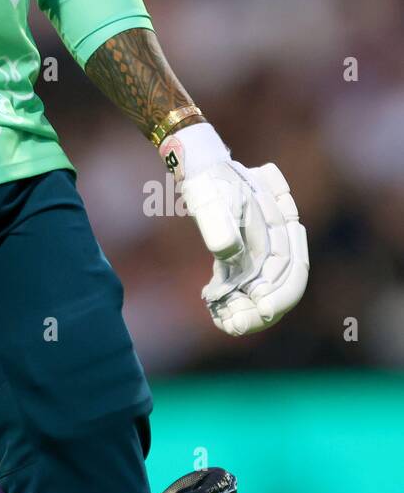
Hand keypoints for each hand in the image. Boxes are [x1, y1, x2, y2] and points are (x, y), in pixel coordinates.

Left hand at [160, 123, 308, 335]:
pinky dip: (231, 299)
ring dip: (246, 310)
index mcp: (281, 227)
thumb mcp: (212, 194)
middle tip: (234, 325)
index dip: (282, 294)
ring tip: (222, 320)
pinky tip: (212, 305)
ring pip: (261, 291)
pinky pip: (242, 287)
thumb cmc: (208, 179)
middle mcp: (276, 243)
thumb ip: (220, 222)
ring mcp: (258, 252)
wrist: (198, 167)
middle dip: (260, 311)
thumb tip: (227, 253)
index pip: (293, 269)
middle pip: (279, 287)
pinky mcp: (238, 258)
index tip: (261, 309)